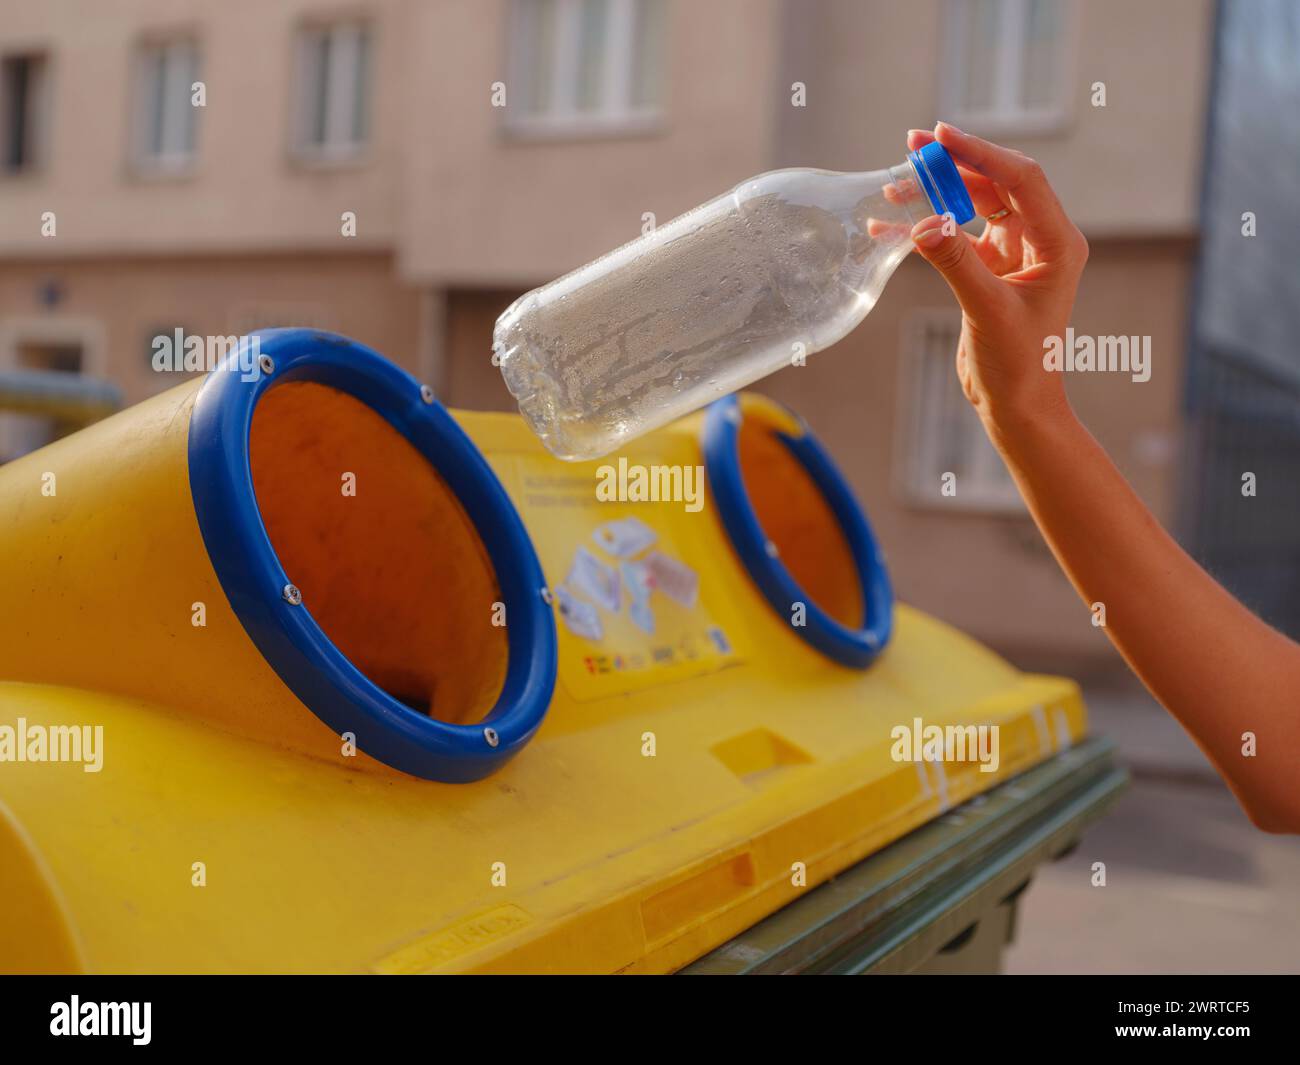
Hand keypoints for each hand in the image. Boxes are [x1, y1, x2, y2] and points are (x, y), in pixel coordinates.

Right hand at [906, 123, 1089, 438]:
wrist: (1016, 404)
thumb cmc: (1018, 364)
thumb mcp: (987, 311)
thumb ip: (956, 264)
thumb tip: (923, 223)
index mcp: (1056, 244)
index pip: (1021, 180)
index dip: (981, 153)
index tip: (942, 136)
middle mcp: (1039, 241)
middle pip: (995, 184)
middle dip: (954, 165)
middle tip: (912, 146)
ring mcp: (1013, 254)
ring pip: (973, 206)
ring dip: (937, 194)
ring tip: (896, 184)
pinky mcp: (988, 271)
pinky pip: (955, 237)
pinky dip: (926, 229)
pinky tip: (890, 226)